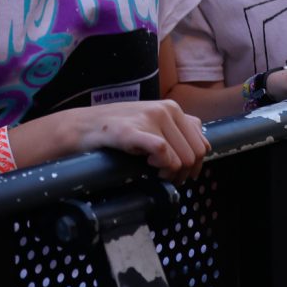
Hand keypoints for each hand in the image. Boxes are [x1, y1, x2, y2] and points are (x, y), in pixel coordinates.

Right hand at [49, 99, 207, 182]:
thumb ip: (178, 127)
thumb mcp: (152, 120)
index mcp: (173, 108)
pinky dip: (161, 166)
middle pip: (194, 155)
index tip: (179, 173)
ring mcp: (150, 118)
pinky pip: (163, 152)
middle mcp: (165, 109)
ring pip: (181, 158)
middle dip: (184, 174)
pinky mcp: (133, 131)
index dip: (195, 165)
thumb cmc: (118, 127)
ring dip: (170, 173)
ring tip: (153, 171)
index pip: (202, 144)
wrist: (83, 126)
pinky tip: (147, 164)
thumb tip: (202, 144)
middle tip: (166, 178)